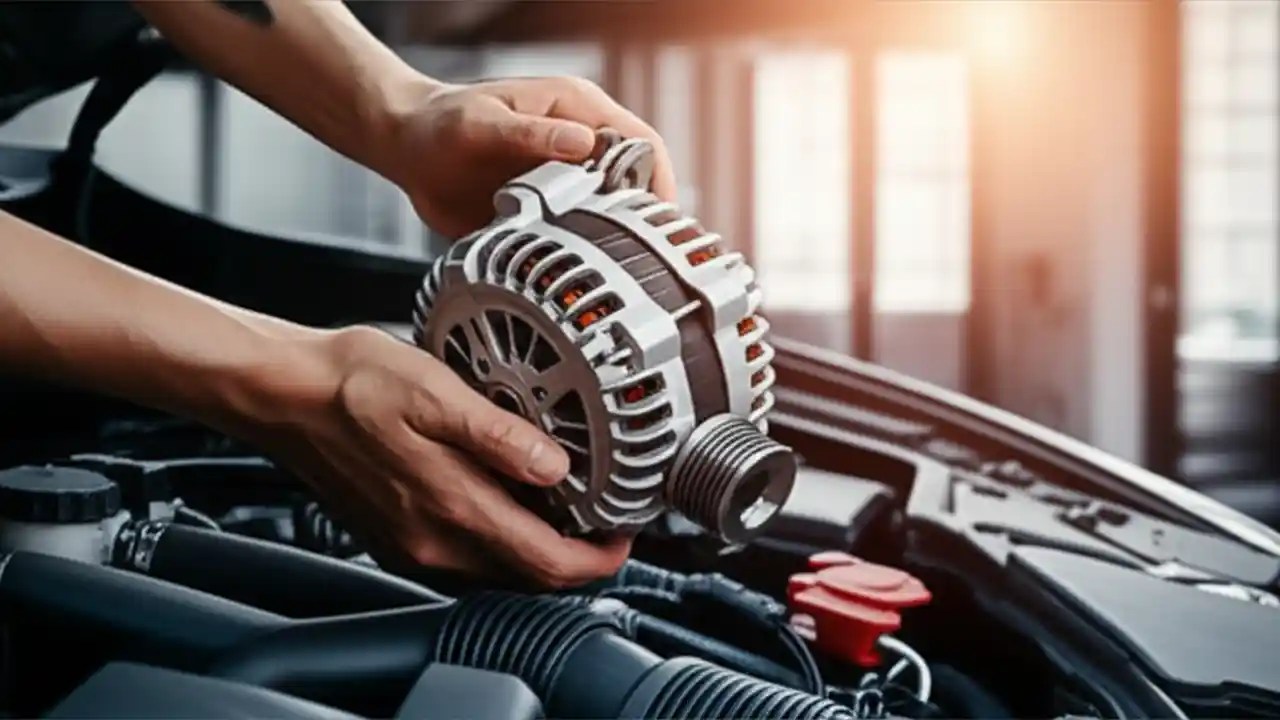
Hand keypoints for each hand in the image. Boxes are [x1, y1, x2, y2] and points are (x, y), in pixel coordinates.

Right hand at [252, 325, 630, 587]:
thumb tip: (557, 468)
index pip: (547, 564)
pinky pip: (466, 557)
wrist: (282, 392)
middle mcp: (433, 543)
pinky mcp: (395, 536)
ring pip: (499, 570)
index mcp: (452, 509)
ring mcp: (412, 544)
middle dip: (576, 557)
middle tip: (603, 521)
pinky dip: (500, 540)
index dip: (597, 558)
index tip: (623, 537)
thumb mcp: (438, 394)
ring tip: (564, 507)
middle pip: (528, 576)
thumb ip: (503, 438)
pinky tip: (505, 501)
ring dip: (538, 550)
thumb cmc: (350, 384)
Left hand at [383, 76, 677, 237]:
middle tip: (636, 251)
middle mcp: (579, 145)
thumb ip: (529, 134)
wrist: (404, 148)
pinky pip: (579, 234)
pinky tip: (575, 271)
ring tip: (607, 264)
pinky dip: (582, 254)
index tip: (659, 217)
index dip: (657, 179)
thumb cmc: (439, 123)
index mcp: (577, 111)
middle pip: (635, 183)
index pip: (640, 142)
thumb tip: (583, 144)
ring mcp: (565, 179)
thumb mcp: (480, 124)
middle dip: (640, 217)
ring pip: (611, 213)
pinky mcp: (549, 209)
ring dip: (613, 238)